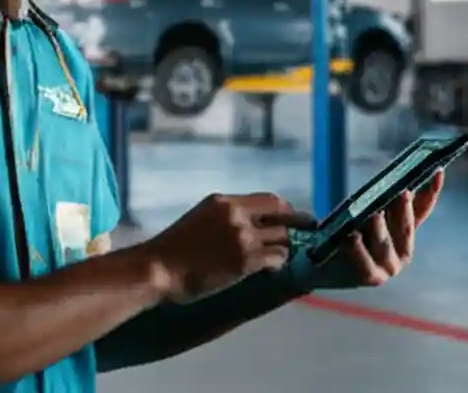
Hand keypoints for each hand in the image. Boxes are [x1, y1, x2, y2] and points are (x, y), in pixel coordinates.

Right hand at [141, 192, 317, 303]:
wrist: (156, 269)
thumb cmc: (173, 249)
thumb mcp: (200, 217)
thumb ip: (227, 216)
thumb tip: (251, 222)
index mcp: (225, 201)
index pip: (270, 199)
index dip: (287, 209)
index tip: (296, 216)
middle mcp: (237, 214)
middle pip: (283, 215)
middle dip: (300, 224)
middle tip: (310, 232)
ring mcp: (242, 237)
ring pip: (283, 238)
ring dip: (287, 247)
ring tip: (288, 254)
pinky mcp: (245, 261)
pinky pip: (276, 258)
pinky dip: (279, 262)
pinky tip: (274, 267)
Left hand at [291, 169, 445, 290]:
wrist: (322, 263)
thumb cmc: (347, 231)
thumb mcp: (366, 211)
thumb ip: (381, 200)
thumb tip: (392, 177)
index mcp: (406, 232)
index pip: (423, 208)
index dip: (432, 190)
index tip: (438, 170)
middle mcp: (404, 251)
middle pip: (406, 226)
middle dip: (404, 209)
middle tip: (402, 192)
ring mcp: (389, 267)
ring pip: (384, 243)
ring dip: (380, 228)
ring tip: (374, 214)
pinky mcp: (370, 278)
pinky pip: (364, 262)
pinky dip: (358, 250)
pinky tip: (352, 237)